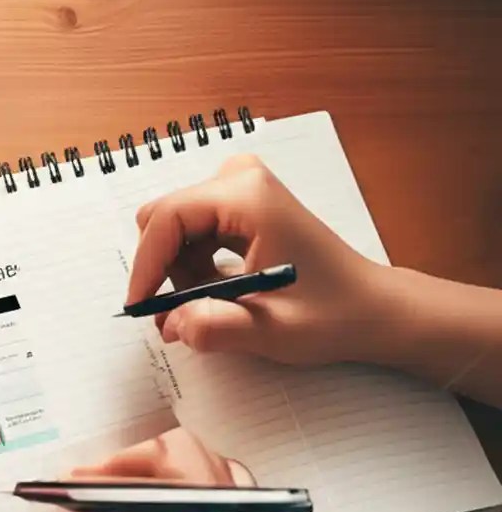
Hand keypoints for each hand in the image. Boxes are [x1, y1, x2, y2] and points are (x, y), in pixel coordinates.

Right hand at [128, 154, 391, 364]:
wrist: (371, 307)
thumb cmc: (334, 313)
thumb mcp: (273, 331)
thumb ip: (217, 327)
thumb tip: (171, 324)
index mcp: (249, 197)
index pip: (168, 219)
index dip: (146, 266)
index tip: (140, 307)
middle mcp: (241, 180)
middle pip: (165, 220)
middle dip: (163, 271)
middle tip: (181, 314)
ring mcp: (241, 187)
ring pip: (174, 229)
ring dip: (180, 274)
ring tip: (214, 307)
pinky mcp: (240, 204)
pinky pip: (191, 232)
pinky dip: (193, 268)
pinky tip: (220, 294)